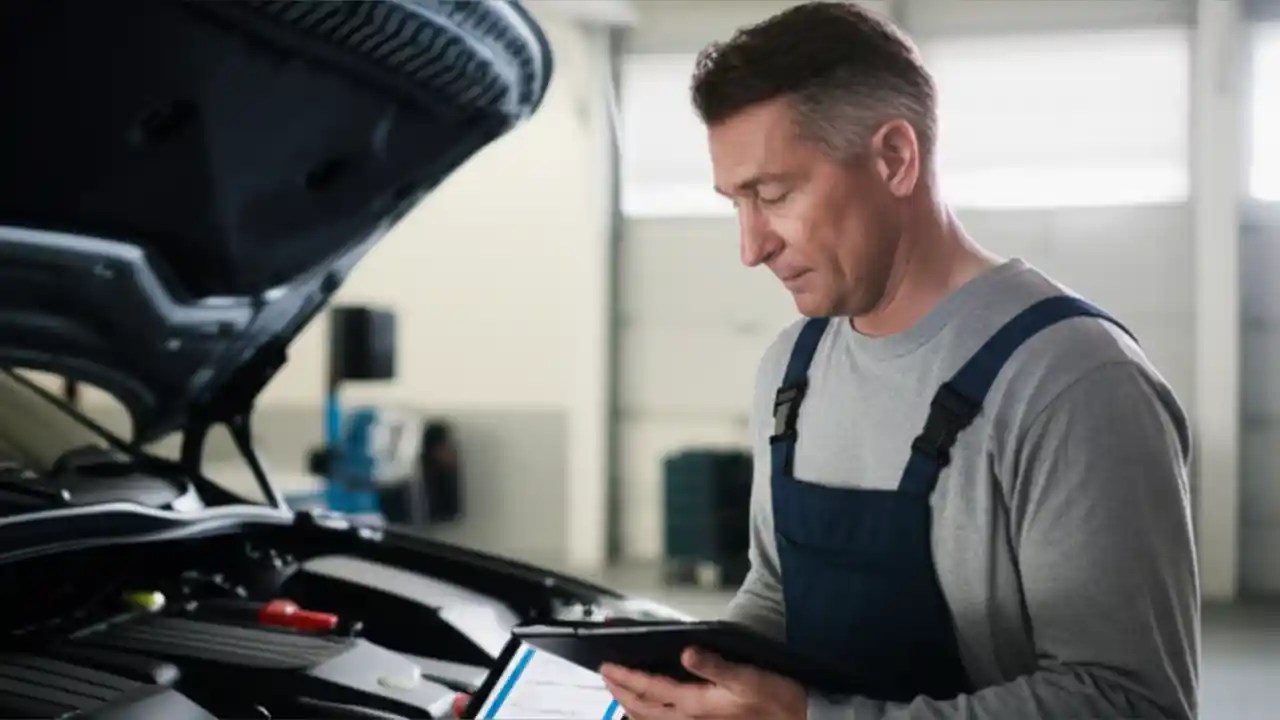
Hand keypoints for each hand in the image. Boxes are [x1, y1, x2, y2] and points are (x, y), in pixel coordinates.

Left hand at [600, 646, 806, 719]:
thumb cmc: (775, 698)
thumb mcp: (748, 677)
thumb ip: (715, 665)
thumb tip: (686, 652)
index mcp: (696, 703)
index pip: (650, 689)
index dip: (626, 677)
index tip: (607, 666)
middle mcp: (690, 718)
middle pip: (643, 707)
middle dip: (621, 691)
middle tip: (605, 675)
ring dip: (631, 706)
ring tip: (618, 692)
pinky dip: (648, 718)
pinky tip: (647, 714)